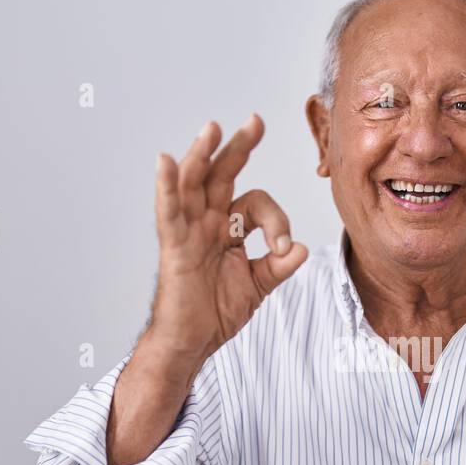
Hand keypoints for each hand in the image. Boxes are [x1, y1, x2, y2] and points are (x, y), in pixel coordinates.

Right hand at [149, 114, 307, 364]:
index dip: (276, 220)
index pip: (256, 204)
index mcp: (228, 229)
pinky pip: (168, 212)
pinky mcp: (174, 246)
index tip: (284, 247)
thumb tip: (300, 248)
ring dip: (202, 155)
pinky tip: (164, 161)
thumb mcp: (257, 285)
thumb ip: (277, 265)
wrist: (192, 343)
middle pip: (221, 175)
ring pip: (193, 184)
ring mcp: (188, 231)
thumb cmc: (216, 312)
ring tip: (212, 129)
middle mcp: (207, 223)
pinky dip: (166, 187)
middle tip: (255, 121)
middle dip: (238, 147)